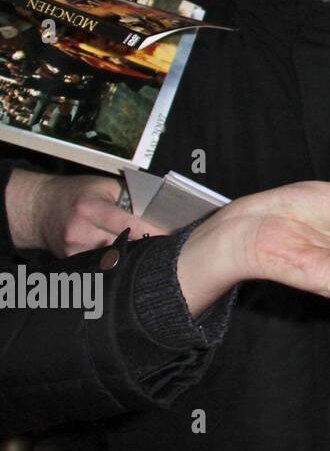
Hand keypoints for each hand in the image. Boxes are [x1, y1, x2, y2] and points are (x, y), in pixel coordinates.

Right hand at [5, 169, 161, 255]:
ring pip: (114, 259)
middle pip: (122, 245)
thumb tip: (160, 208)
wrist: (39, 209)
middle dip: (144, 246)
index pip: (127, 224)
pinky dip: (116, 260)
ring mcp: (74, 250)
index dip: (150, 232)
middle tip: (162, 246)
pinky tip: (125, 256)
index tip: (169, 237)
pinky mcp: (71, 262)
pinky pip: (101, 264)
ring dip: (131, 255)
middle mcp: (80, 232)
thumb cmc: (77, 193)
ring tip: (145, 251)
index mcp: (90, 209)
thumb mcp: (104, 186)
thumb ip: (130, 196)